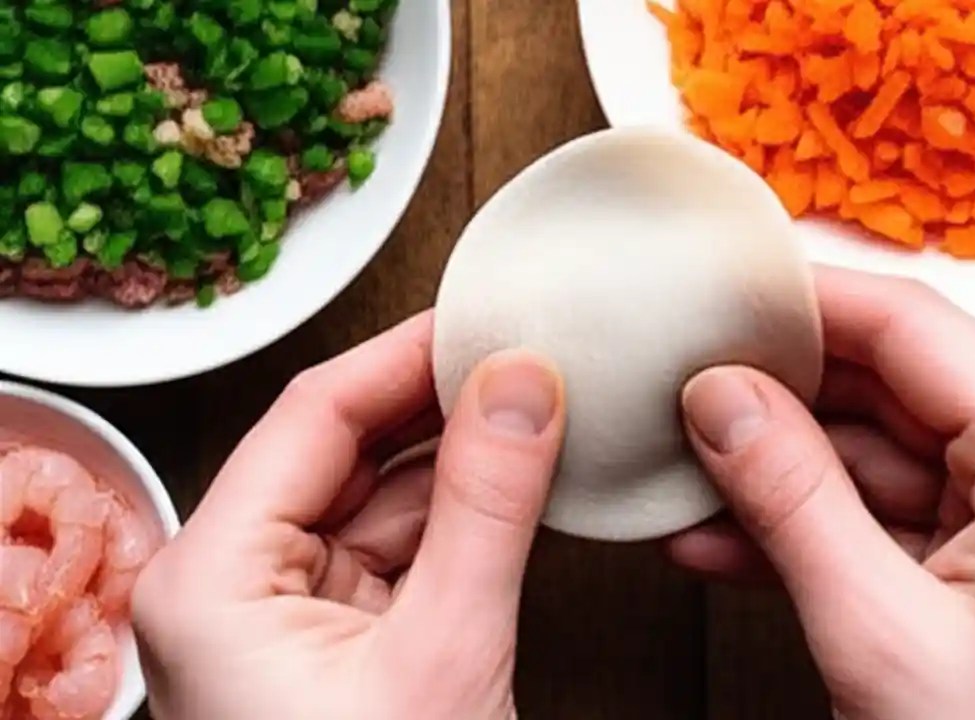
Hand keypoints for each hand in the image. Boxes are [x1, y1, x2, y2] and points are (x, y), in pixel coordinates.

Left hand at [132, 312, 564, 719]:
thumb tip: (520, 385)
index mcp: (208, 581)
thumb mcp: (445, 653)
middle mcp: (225, 587)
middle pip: (343, 450)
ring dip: (460, 464)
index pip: (312, 414)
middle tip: (523, 359)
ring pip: (378, 498)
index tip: (481, 317)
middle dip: (441, 405)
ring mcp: (276, 613)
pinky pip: (394, 549)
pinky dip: (458, 522)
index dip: (407, 354)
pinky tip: (513, 487)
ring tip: (536, 416)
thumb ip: (486, 508)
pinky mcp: (327, 638)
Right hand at [667, 268, 974, 719]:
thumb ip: (793, 500)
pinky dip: (812, 527)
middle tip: (683, 387)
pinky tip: (721, 537)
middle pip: (898, 385)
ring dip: (782, 469)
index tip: (722, 290)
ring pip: (882, 455)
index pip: (917, 329)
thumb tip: (718, 396)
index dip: (808, 301)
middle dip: (783, 393)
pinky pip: (891, 518)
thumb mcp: (878, 635)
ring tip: (683, 472)